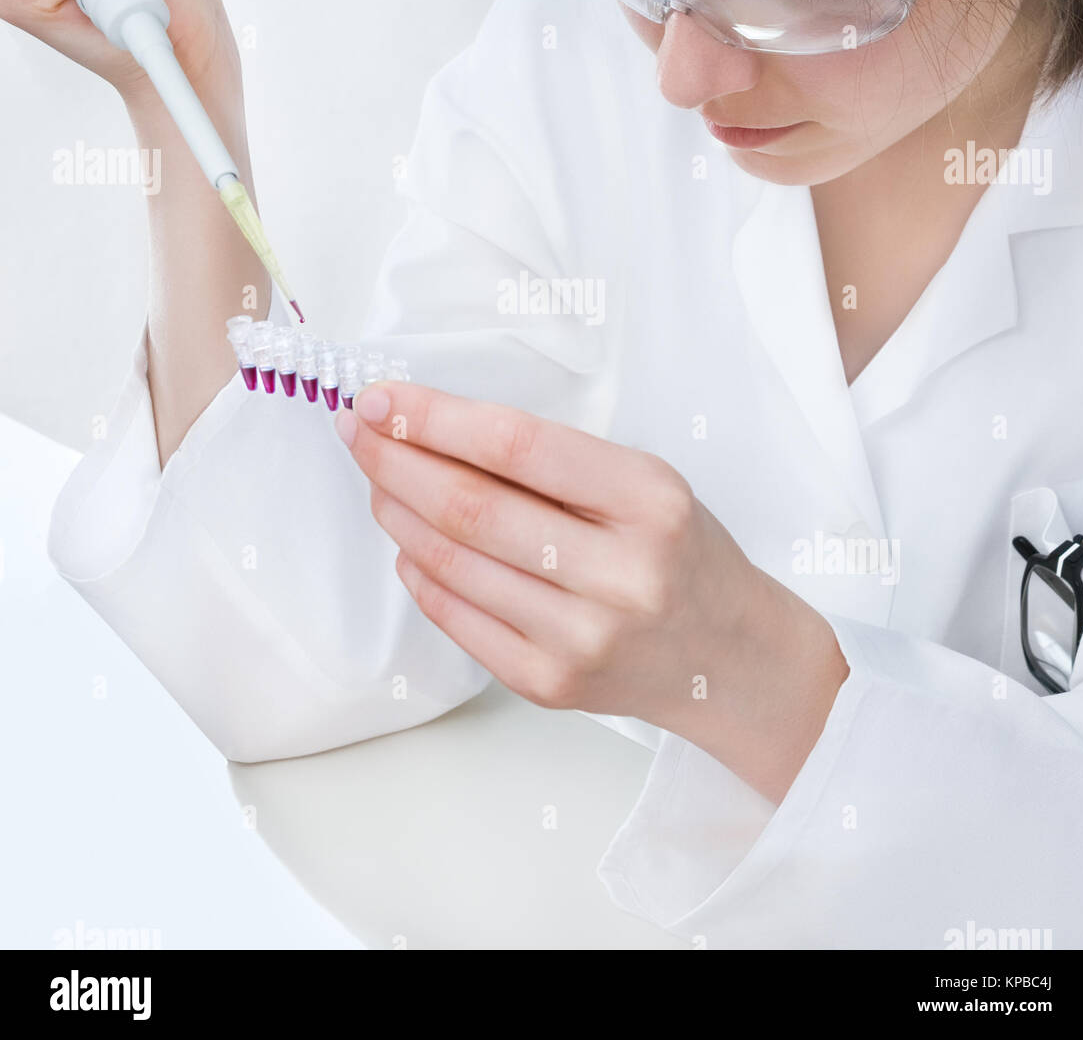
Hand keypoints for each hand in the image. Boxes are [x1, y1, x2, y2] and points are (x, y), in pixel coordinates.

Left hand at [337, 383, 849, 803]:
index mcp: (649, 500)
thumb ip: (552, 462)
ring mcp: (582, 638)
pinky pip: (457, 620)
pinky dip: (419, 574)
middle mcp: (619, 573)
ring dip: (397, 514)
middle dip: (395, 461)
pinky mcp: (550, 684)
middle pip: (470, 508)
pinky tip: (407, 543)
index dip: (435, 419)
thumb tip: (432, 429)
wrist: (725, 657)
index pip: (517, 446)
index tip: (381, 399)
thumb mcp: (645, 483)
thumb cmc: (679, 551)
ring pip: (452, 564)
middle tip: (357, 432)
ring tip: (378, 480)